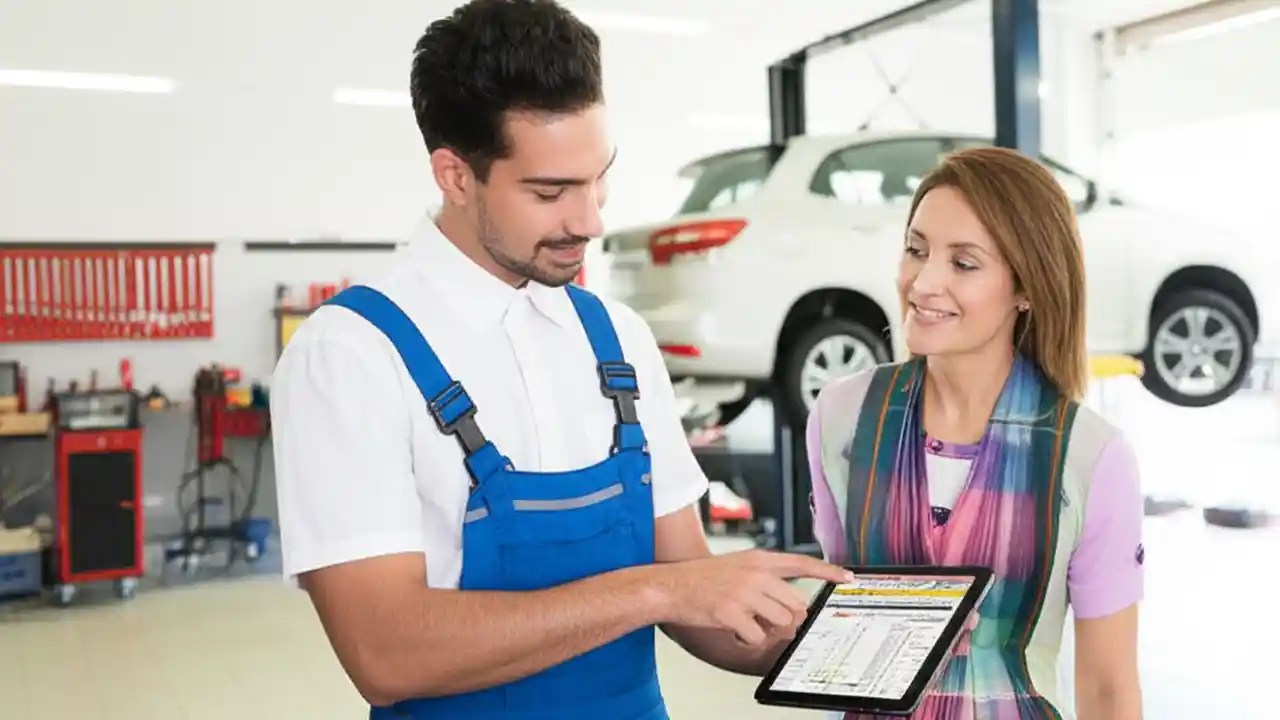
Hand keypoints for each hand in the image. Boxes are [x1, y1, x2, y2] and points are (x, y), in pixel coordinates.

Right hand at [654, 549, 853, 647]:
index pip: (802, 563)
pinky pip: (756, 637)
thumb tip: (790, 605)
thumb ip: (765, 581)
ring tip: (745, 622)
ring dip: (765, 630)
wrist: (672, 585)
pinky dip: (746, 639)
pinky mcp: (732, 612)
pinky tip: (732, 629)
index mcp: (759, 560)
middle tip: (765, 619)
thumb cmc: (703, 579)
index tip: (847, 577)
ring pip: (780, 622)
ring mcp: (744, 593)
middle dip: (786, 619)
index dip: (827, 572)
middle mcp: (755, 574)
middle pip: (796, 604)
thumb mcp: (738, 568)